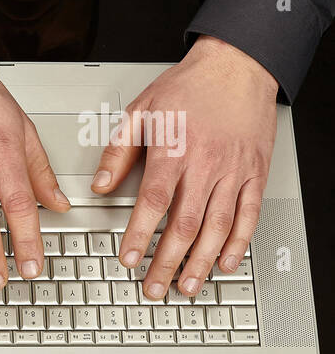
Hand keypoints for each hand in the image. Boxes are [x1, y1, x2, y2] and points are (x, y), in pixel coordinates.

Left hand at [92, 35, 277, 297]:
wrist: (238, 65)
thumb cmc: (189, 86)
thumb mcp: (142, 110)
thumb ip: (118, 151)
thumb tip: (99, 185)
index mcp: (174, 150)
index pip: (153, 202)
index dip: (140, 234)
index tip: (128, 259)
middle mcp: (206, 165)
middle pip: (184, 224)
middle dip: (167, 261)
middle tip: (153, 287)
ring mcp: (234, 171)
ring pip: (218, 227)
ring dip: (201, 262)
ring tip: (186, 286)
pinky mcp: (255, 173)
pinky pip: (248, 215)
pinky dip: (238, 243)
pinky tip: (225, 263)